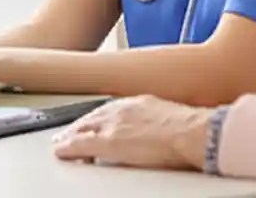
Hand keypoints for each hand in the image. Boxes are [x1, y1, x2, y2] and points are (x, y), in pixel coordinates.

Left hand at [51, 95, 210, 169]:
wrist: (194, 132)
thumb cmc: (192, 129)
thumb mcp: (172, 116)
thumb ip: (158, 120)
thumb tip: (162, 130)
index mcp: (137, 103)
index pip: (109, 110)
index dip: (96, 119)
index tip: (90, 125)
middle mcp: (121, 110)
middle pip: (91, 118)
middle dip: (78, 126)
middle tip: (66, 134)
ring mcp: (113, 125)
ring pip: (82, 129)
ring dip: (70, 136)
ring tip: (61, 143)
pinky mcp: (109, 142)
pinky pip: (80, 145)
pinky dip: (68, 148)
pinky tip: (61, 152)